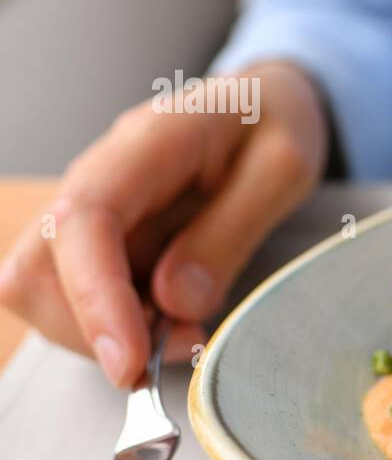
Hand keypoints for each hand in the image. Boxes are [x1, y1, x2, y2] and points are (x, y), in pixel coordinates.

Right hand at [0, 62, 327, 385]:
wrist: (265, 99)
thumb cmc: (276, 123)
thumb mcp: (284, 167)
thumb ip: (233, 229)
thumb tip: (173, 301)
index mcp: (148, 142)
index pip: (83, 221)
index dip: (94, 298)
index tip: (127, 360)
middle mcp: (99, 173)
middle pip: (38, 266)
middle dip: (95, 328)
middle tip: (184, 342)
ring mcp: (93, 206)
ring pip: (45, 289)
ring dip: (103, 331)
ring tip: (184, 330)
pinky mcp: (101, 236)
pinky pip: (78, 292)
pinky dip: (116, 323)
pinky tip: (171, 318)